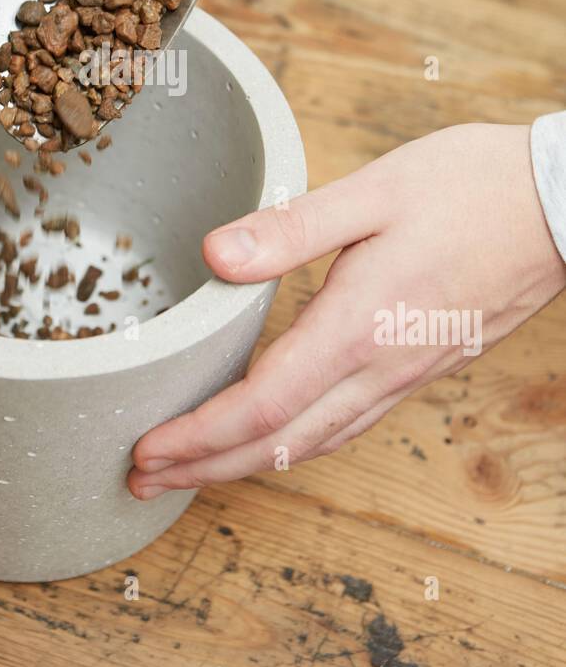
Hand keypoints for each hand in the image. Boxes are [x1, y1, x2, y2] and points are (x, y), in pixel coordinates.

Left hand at [129, 124, 565, 496]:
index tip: (146, 451)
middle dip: (207, 468)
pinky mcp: (425, 365)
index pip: (261, 407)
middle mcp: (381, 366)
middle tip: (143, 479)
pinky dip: (299, 444)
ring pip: (317, 444)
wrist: (561, 204)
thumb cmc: (471, 187)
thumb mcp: (373, 192)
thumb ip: (290, 228)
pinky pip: (350, 425)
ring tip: (196, 468)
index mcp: (358, 325)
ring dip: (249, 464)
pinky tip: (280, 436)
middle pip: (280, 445)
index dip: (198, 438)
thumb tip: (213, 255)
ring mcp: (408, 373)